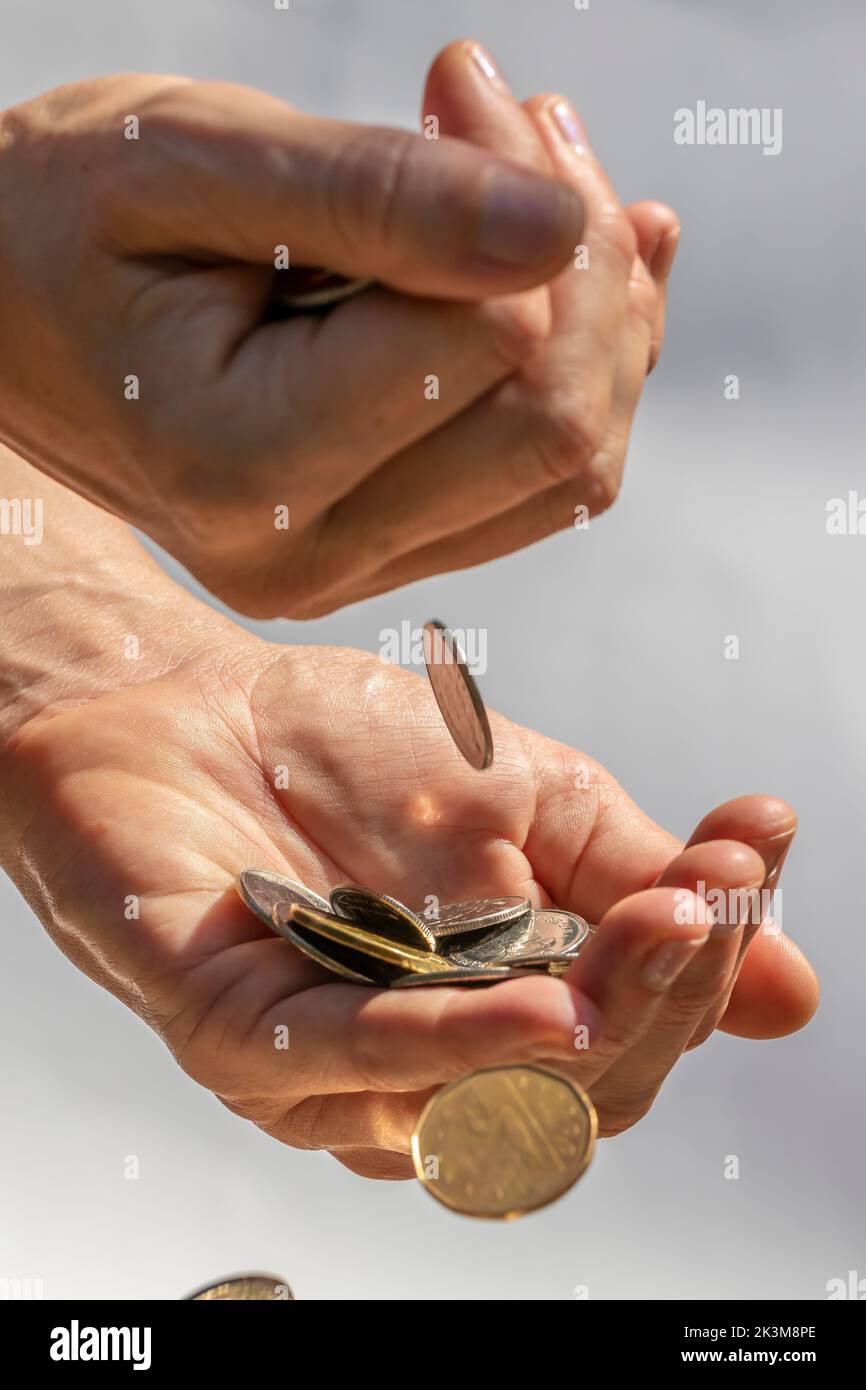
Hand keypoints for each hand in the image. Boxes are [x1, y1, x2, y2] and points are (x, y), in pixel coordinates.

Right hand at [0, 41, 673, 617]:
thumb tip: (558, 226)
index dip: (523, 198)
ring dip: (601, 319)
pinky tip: (560, 269)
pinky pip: (540, 486)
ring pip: (572, 469)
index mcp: (243, 465)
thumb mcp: (190, 163)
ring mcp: (349, 568)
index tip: (456, 84)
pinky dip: (579, 371)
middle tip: (522, 118)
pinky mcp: (381, 552)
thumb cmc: (62, 222)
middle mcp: (304, 554)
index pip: (494, 344)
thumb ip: (378, 197)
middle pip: (556, 430)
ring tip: (544, 178)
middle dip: (588, 261)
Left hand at [0, 627, 816, 1179]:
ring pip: (490, 1105)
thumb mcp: (529, 800)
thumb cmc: (347, 751)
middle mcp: (430, 1064)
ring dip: (589, 1027)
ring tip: (665, 933)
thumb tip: (786, 986)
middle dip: (665, 994)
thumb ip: (637, 885)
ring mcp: (334, 1071)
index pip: (635, 1031)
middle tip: (706, 895)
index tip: (749, 848)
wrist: (184, 696)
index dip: (707, 960)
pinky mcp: (245, 1044)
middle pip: (582, 1091)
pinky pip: (356, 1066)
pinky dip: (459, 1042)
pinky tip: (549, 1007)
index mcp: (504, 1007)